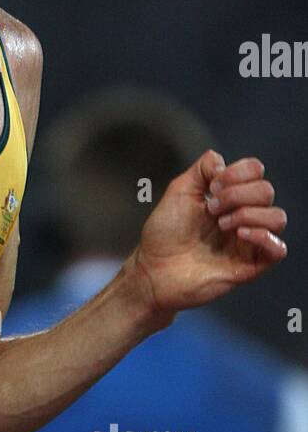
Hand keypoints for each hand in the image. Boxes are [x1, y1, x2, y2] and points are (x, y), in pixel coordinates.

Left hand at [129, 150, 286, 316]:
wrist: (153, 269)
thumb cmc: (164, 233)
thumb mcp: (180, 191)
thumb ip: (202, 169)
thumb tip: (223, 162)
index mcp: (229, 197)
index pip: (255, 172)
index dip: (238, 172)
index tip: (213, 184)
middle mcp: (243, 217)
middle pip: (266, 191)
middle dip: (238, 194)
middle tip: (211, 208)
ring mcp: (248, 242)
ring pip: (277, 217)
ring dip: (249, 213)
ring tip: (222, 224)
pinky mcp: (250, 266)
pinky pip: (278, 249)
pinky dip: (263, 236)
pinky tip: (239, 235)